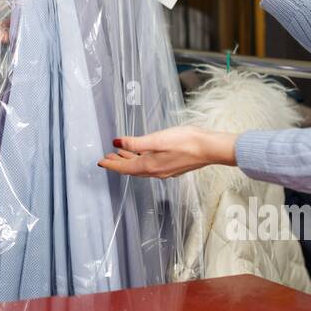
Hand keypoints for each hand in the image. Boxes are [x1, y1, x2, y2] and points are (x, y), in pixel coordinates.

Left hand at [98, 127, 237, 177]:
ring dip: (129, 160)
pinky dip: (141, 159)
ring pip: (141, 167)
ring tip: (120, 154)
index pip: (124, 168)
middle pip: (131, 169)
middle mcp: (156, 172)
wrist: (210, 148)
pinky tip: (142, 153)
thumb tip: (116, 142)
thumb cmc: (186, 142)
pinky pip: (151, 165)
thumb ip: (135, 142)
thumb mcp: (156, 139)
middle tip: (107, 158)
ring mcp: (165, 170)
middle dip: (118, 163)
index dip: (111, 165)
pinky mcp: (173, 166)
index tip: (100, 162)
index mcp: (149, 166)